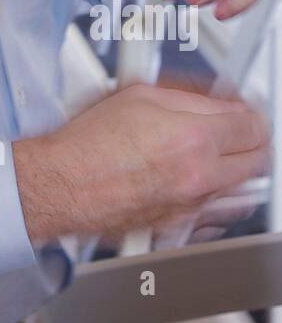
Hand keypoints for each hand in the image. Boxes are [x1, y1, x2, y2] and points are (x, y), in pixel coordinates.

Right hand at [13, 83, 269, 244]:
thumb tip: (215, 101)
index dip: (251, 113)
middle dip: (253, 141)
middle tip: (239, 129)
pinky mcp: (179, 227)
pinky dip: (217, 198)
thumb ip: (189, 97)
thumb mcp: (140, 96)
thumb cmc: (88, 144)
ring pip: (242, 190)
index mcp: (195, 139)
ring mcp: (192, 207)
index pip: (253, 125)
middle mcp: (200, 177)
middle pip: (259, 160)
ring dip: (237, 170)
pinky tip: (198, 182)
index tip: (246, 109)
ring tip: (218, 155)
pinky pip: (217, 215)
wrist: (64, 185)